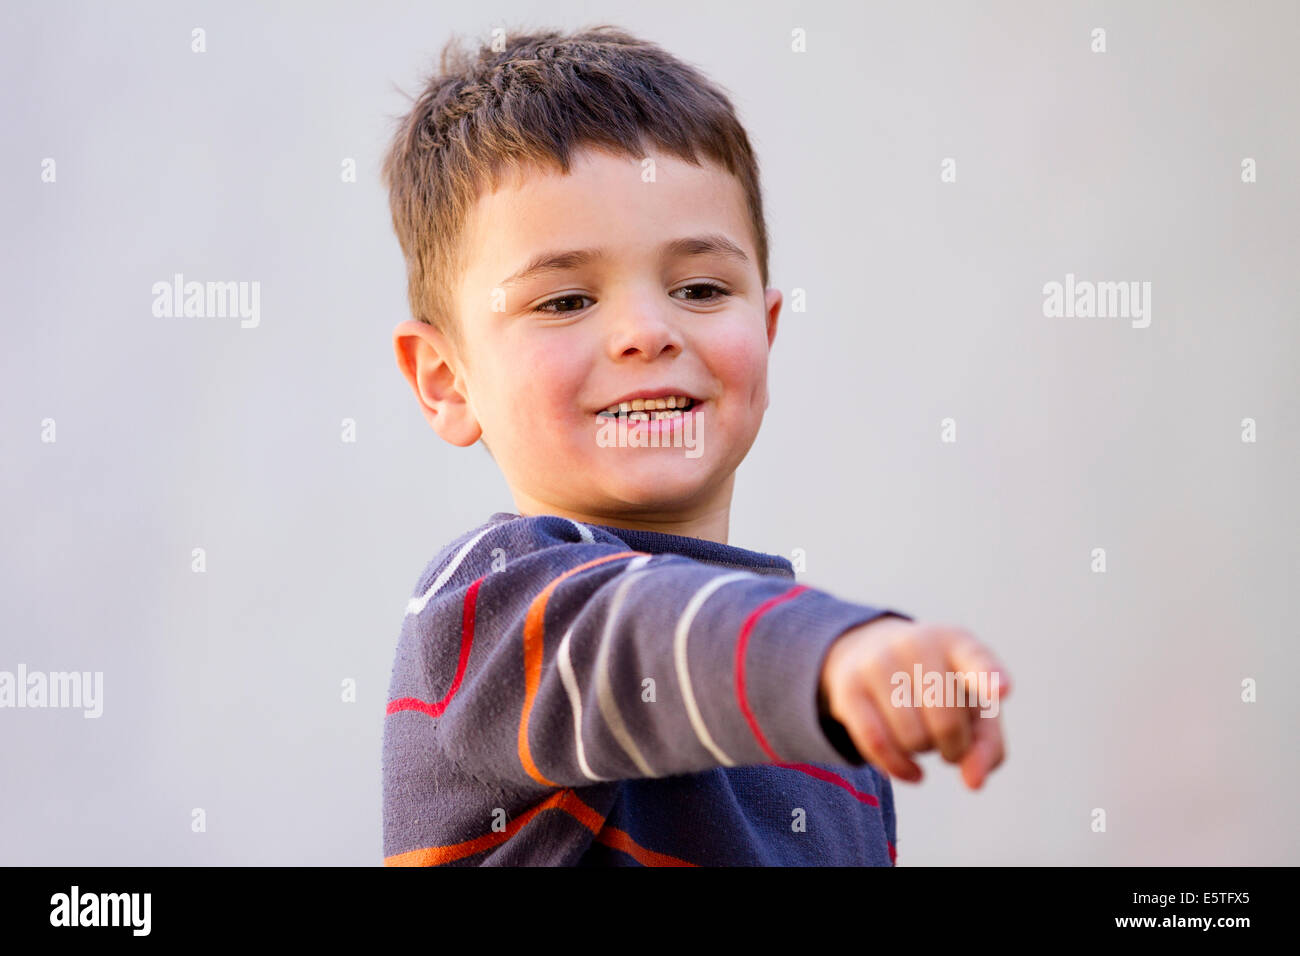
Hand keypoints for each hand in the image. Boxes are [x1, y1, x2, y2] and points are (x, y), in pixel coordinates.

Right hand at [818, 615, 1010, 789]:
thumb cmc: (937, 687)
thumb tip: (973, 782)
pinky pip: (876, 743)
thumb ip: (987, 745)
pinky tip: (915, 773)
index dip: (990, 677)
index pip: (976, 658)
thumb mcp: (972, 706)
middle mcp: (916, 644)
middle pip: (946, 721)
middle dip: (954, 747)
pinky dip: (900, 769)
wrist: (869, 652)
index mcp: (956, 642)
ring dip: (924, 753)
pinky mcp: (848, 689)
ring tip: (924, 739)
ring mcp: (878, 662)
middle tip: (951, 744)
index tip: (1002, 692)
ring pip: (911, 737)